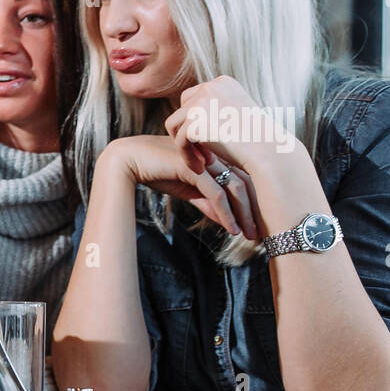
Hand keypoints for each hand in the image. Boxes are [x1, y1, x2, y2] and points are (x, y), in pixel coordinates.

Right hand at [102, 134, 257, 239]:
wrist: (128, 161)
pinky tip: (232, 229)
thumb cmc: (155, 171)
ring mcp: (206, 160)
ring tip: (249, 235)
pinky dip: (227, 213)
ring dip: (245, 214)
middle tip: (261, 234)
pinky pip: (216, 194)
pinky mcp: (194, 168)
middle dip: (255, 210)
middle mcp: (214, 155)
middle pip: (246, 182)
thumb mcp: (186, 189)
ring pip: (236, 188)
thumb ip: (205, 201)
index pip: (243, 178)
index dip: (253, 201)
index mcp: (215, 155)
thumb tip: (224, 218)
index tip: (258, 223)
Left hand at [165, 75, 301, 176]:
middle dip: (188, 133)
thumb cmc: (257, 139)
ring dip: (185, 146)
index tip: (208, 143)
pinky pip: (179, 142)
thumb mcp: (237, 115)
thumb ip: (217, 110)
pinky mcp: (193, 122)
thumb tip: (192, 118)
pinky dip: (186, 157)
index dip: (195, 123)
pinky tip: (200, 169)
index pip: (193, 99)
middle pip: (181, 110)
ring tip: (202, 163)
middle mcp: (210, 87)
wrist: (269, 152)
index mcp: (222, 82)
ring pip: (174, 125)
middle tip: (203, 155)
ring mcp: (200, 103)